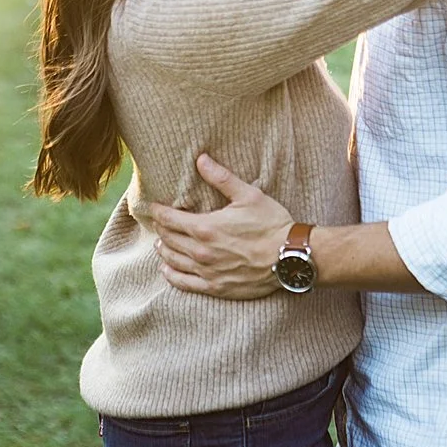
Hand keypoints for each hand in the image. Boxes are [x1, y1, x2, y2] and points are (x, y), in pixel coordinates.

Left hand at [151, 153, 292, 298]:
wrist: (291, 257)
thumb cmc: (272, 225)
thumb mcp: (249, 196)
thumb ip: (221, 178)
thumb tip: (200, 159)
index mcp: (205, 227)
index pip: (169, 218)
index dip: (158, 211)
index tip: (154, 207)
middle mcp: (201, 251)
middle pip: (168, 239)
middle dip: (161, 229)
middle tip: (161, 223)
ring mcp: (207, 271)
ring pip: (173, 260)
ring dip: (164, 250)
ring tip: (161, 244)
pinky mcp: (216, 287)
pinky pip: (184, 283)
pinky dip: (171, 275)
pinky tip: (167, 269)